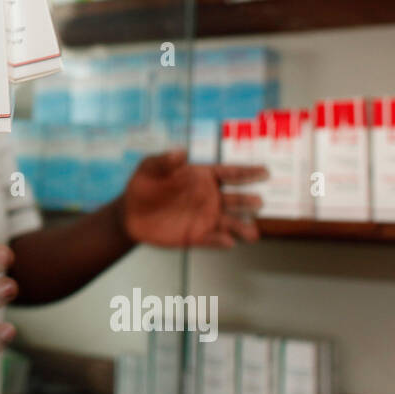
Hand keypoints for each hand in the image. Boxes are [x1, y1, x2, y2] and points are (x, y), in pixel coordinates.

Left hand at [121, 150, 266, 248]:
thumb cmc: (143, 185)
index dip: (247, 172)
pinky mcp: (196, 236)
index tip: (264, 171)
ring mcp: (205, 218)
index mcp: (203, 177)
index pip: (230, 173)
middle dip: (248, 201)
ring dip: (242, 227)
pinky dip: (221, 241)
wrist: (130, 213)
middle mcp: (210, 197)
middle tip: (258, 202)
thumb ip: (164, 160)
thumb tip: (181, 152)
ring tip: (253, 234)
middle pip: (235, 199)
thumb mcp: (149, 167)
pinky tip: (228, 242)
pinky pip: (213, 240)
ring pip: (230, 223)